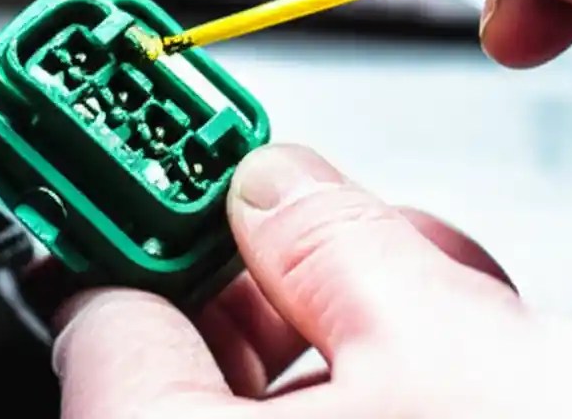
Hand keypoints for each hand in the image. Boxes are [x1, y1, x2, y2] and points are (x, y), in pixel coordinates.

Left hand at [53, 145, 571, 417]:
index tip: (217, 177)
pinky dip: (387, 408)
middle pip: (196, 361)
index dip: (171, 221)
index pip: (108, 313)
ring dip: (359, 339)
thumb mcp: (450, 343)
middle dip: (289, 279)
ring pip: (277, 410)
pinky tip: (464, 374)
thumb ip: (332, 240)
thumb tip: (272, 186)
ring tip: (450, 306)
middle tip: (357, 236)